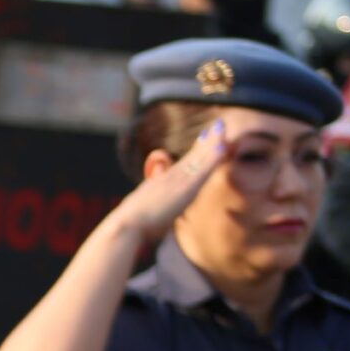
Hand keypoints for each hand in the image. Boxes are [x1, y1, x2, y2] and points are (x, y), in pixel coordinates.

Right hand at [109, 118, 230, 250]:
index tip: (206, 136)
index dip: (197, 149)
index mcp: (163, 181)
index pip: (185, 162)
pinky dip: (212, 157)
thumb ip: (154, 182)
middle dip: (207, 140)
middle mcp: (171, 177)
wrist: (127, 225)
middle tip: (219, 125)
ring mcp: (178, 181)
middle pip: (193, 155)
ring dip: (212, 141)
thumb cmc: (133, 219)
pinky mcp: (184, 189)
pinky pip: (203, 170)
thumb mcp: (144, 197)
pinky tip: (222, 146)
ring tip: (222, 126)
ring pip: (199, 158)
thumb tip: (158, 168)